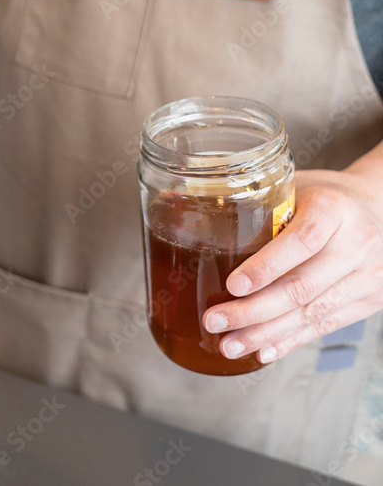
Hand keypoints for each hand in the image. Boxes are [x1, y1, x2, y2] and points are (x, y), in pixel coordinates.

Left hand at [202, 165, 382, 363]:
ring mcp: (367, 275)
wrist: (379, 207)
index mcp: (334, 208)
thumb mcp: (292, 186)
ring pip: (313, 312)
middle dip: (253, 311)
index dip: (266, 266)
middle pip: (302, 286)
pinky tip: (263, 351)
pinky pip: (327, 326)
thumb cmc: (321, 196)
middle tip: (214, 321)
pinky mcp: (370, 299)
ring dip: (266, 333)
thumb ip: (250, 201)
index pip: (302, 241)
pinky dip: (291, 341)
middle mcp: (356, 242)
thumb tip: (174, 203)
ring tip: (230, 344)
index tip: (232, 285)